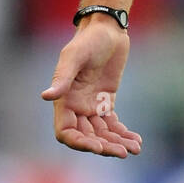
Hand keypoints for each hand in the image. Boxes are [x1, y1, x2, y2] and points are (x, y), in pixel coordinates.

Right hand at [41, 19, 139, 158]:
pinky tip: (137, 141)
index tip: (98, 146)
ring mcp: (92, 106)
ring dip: (117, 143)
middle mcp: (76, 107)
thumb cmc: (87, 41)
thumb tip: (46, 96)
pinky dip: (123, 134)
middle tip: (123, 152)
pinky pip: (113, 124)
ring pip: (102, 134)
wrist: (107, 30)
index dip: (80, 143)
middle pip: (88, 137)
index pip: (66, 132)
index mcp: (65, 101)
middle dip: (105, 146)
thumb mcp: (74, 56)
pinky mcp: (107, 102)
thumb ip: (62, 77)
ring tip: (135, 149)